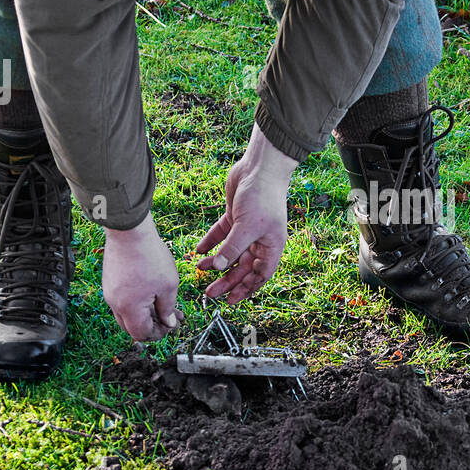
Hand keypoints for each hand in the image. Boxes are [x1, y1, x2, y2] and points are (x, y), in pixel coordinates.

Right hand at [102, 213, 184, 340]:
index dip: (159, 333)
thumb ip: (168, 308)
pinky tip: (152, 292)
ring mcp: (110, 292)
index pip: (142, 334)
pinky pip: (123, 300)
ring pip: (127, 314)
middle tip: (170, 316)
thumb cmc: (150, 256)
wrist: (129, 231)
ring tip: (164, 303)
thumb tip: (168, 323)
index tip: (172, 324)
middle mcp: (115, 303)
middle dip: (152, 325)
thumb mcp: (168, 286)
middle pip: (132, 327)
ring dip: (145, 313)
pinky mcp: (110, 281)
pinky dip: (137, 302)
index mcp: (129, 309)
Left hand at [196, 124, 298, 303]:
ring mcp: (247, 229)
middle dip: (226, 280)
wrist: (260, 167)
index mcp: (271, 246)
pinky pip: (221, 235)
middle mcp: (260, 240)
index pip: (259, 276)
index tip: (230, 301)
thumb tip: (217, 268)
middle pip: (242, 267)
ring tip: (200, 271)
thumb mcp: (246, 227)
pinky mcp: (235, 217)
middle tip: (209, 292)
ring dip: (216, 263)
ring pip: (230, 253)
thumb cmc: (262, 197)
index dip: (246, 290)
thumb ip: (231, 249)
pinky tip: (198, 251)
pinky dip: (211, 243)